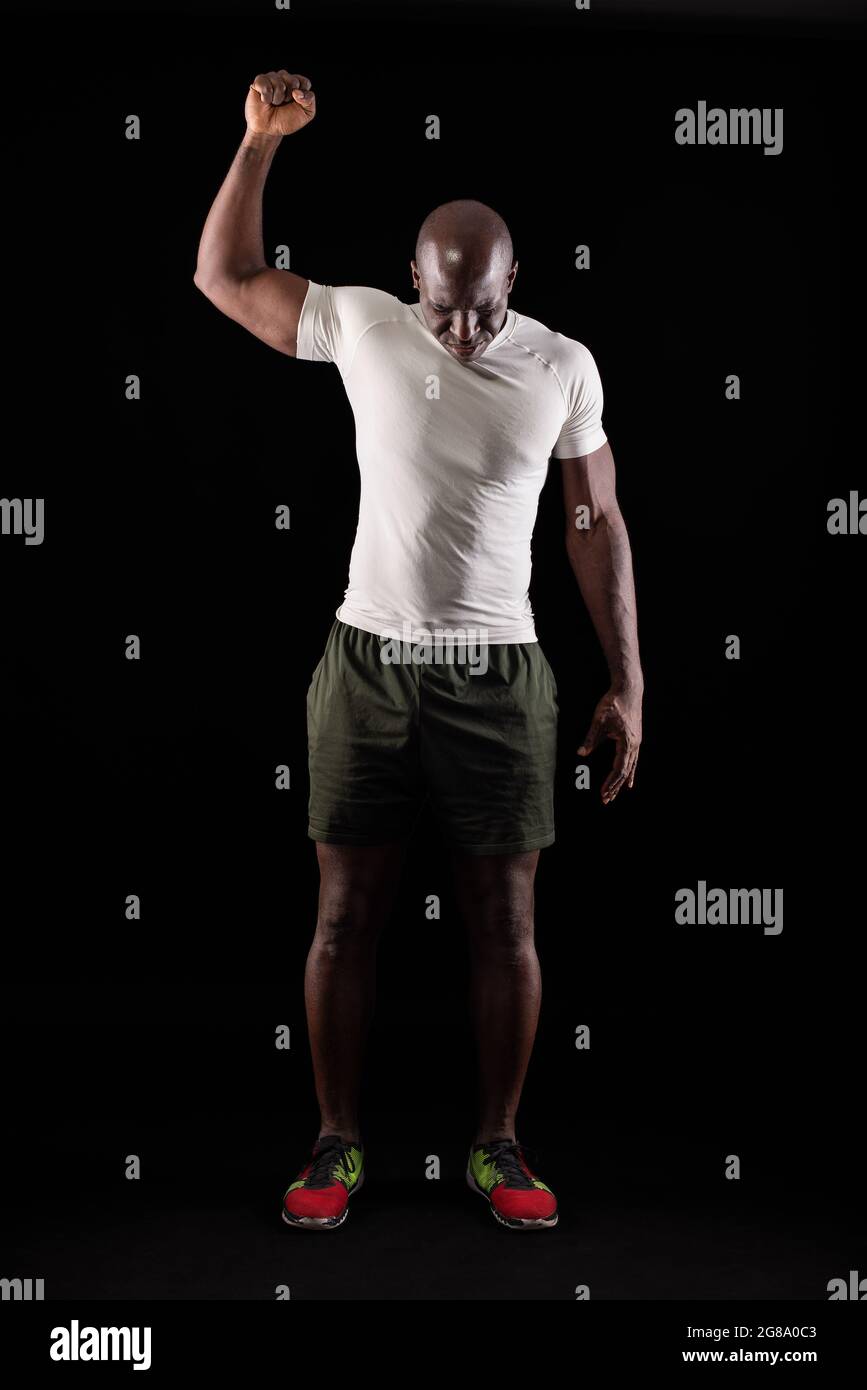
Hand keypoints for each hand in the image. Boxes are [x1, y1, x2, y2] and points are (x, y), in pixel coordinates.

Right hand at [245, 70, 315, 136]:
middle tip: (283, 104)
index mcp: (297, 85)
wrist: (269, 129)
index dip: (302, 95)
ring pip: (279, 83)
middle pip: (294, 81)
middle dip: (289, 97)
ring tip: (274, 103)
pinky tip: (265, 101)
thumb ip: (309, 101)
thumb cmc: (286, 120)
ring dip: (278, 99)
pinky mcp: (259, 81)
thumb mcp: (305, 114)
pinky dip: (266, 97)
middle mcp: (285, 78)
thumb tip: (297, 91)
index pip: (305, 82)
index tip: (296, 104)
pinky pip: (266, 85)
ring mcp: (272, 78)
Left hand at [578, 685, 642, 803]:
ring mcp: (637, 742)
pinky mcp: (636, 739)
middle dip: (615, 787)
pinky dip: (630, 773)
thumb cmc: (613, 703)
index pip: (619, 769)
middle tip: (606, 801)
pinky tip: (629, 782)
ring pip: (631, 768)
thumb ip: (590, 738)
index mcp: (627, 742)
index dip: (610, 783)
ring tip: (614, 795)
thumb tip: (580, 753)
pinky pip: (634, 761)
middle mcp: (635, 745)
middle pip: (626, 772)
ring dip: (621, 782)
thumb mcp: (598, 720)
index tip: (602, 793)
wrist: (629, 689)